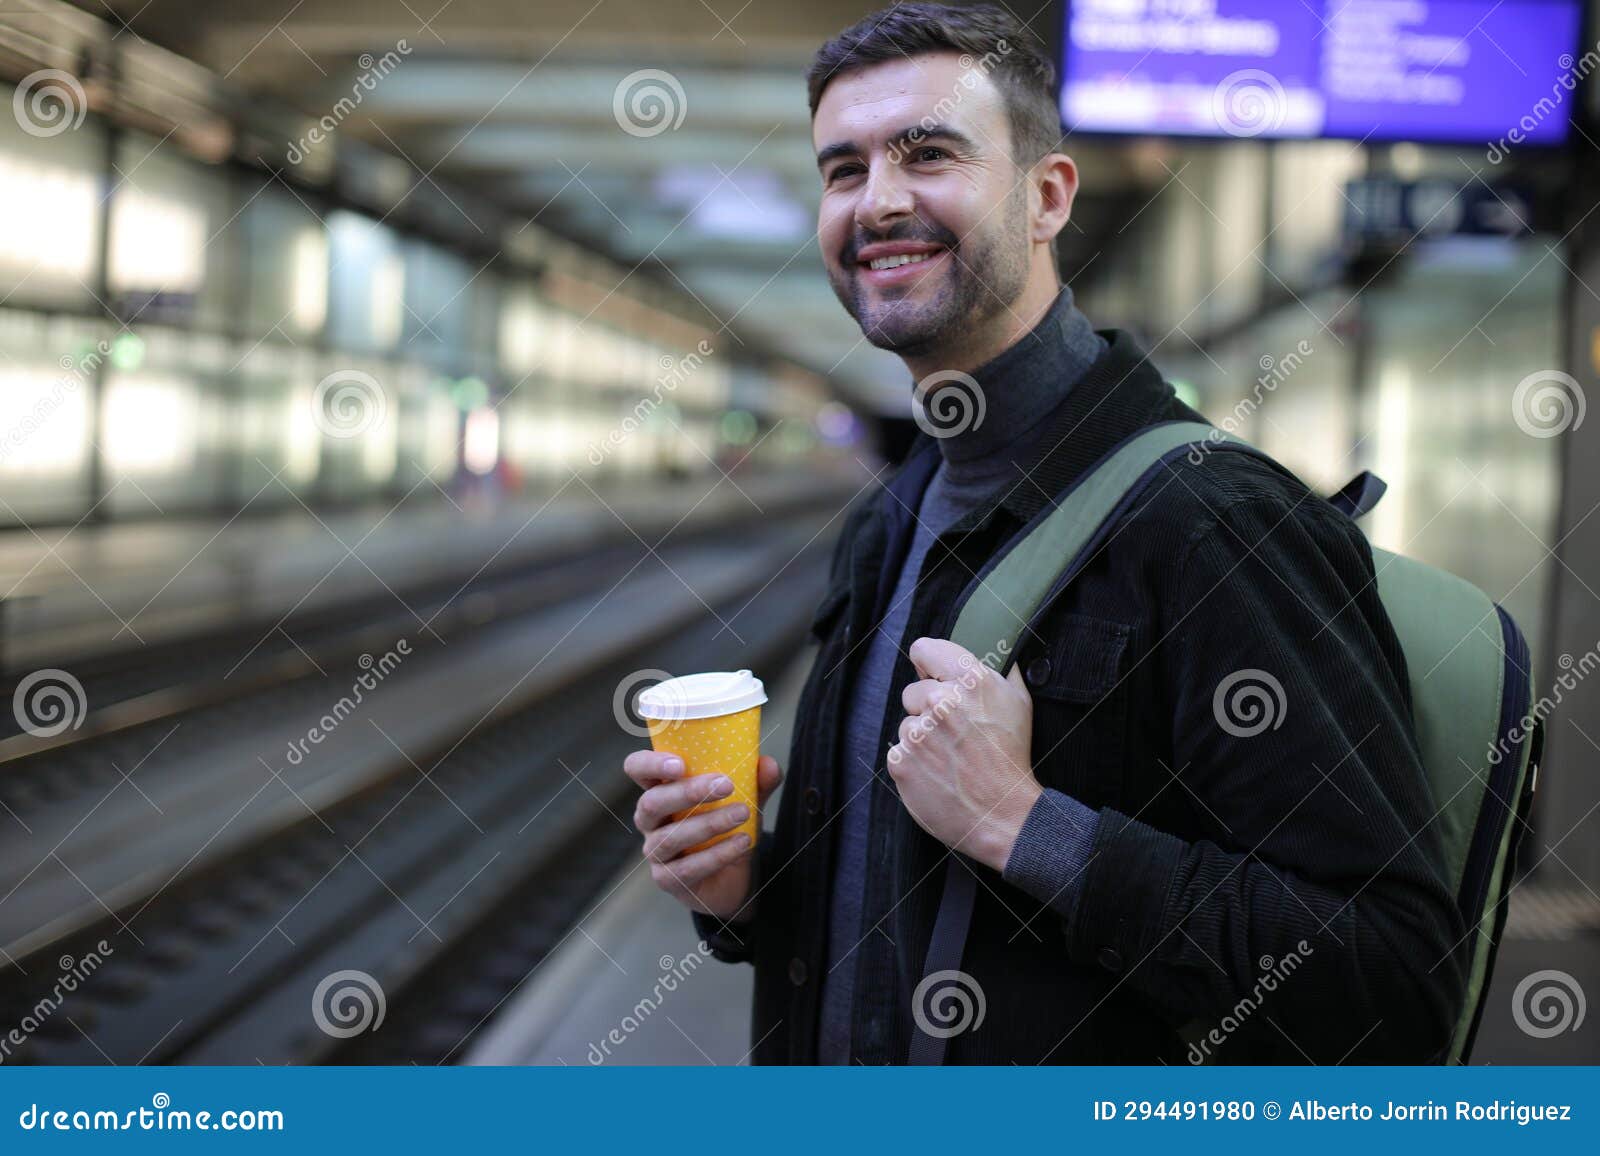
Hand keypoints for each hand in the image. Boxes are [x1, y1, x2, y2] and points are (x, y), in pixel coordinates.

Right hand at [625, 751, 782, 918]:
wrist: (734, 878)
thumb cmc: (727, 828)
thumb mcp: (745, 800)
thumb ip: (756, 782)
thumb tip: (768, 765)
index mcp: (660, 789)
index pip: (637, 768)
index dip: (650, 764)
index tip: (680, 763)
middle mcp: (650, 820)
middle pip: (651, 803)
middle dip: (688, 792)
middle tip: (726, 785)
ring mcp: (655, 851)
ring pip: (670, 836)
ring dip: (709, 823)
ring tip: (742, 814)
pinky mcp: (667, 879)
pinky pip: (686, 868)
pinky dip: (717, 854)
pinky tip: (741, 843)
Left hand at [889, 636, 1042, 871]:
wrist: (1003, 814)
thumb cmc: (1011, 759)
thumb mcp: (1019, 704)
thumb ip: (1001, 672)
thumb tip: (995, 651)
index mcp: (971, 681)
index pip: (924, 649)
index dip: (928, 665)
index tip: (931, 675)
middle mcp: (941, 702)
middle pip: (913, 691)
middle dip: (928, 708)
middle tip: (953, 733)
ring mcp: (918, 732)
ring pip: (907, 724)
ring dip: (922, 738)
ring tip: (950, 758)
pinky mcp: (901, 760)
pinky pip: (899, 750)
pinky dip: (913, 762)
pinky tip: (938, 773)